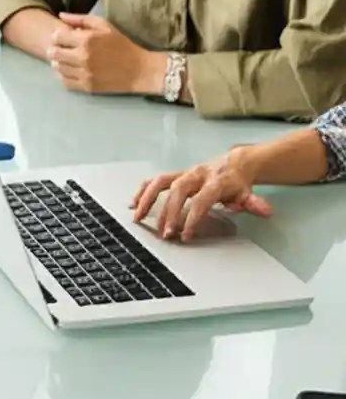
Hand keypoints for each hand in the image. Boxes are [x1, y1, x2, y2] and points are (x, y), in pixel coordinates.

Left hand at [47, 13, 164, 94]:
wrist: (138, 70)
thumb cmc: (122, 45)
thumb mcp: (105, 26)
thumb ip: (81, 19)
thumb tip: (60, 15)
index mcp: (87, 40)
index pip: (57, 37)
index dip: (58, 36)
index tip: (63, 37)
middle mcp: (82, 57)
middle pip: (54, 53)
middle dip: (56, 49)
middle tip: (63, 49)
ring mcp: (83, 73)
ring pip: (57, 68)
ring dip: (59, 62)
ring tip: (67, 59)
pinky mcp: (86, 86)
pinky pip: (64, 82)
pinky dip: (63, 76)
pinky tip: (70, 70)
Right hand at [131, 148, 272, 241]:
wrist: (234, 162)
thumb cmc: (237, 183)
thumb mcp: (249, 194)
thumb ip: (253, 203)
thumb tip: (265, 211)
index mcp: (215, 181)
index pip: (201, 200)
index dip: (193, 218)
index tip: (186, 235)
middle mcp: (196, 175)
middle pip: (178, 191)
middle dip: (169, 213)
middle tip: (165, 233)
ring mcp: (183, 174)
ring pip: (160, 182)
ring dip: (147, 200)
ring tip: (138, 218)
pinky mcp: (175, 175)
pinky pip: (154, 181)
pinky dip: (142, 192)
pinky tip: (134, 205)